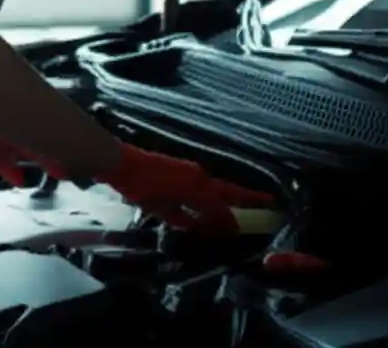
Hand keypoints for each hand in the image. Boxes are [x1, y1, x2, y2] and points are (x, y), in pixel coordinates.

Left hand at [97, 143, 276, 232]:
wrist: (120, 163)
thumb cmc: (139, 187)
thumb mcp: (160, 208)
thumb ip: (183, 218)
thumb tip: (202, 226)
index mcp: (196, 188)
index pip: (223, 206)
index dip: (236, 216)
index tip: (251, 222)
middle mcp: (198, 176)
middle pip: (227, 191)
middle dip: (247, 198)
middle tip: (267, 202)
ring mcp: (190, 169)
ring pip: (216, 186)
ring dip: (229, 196)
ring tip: (241, 207)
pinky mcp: (181, 167)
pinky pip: (204, 182)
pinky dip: (213, 192)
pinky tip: (211, 200)